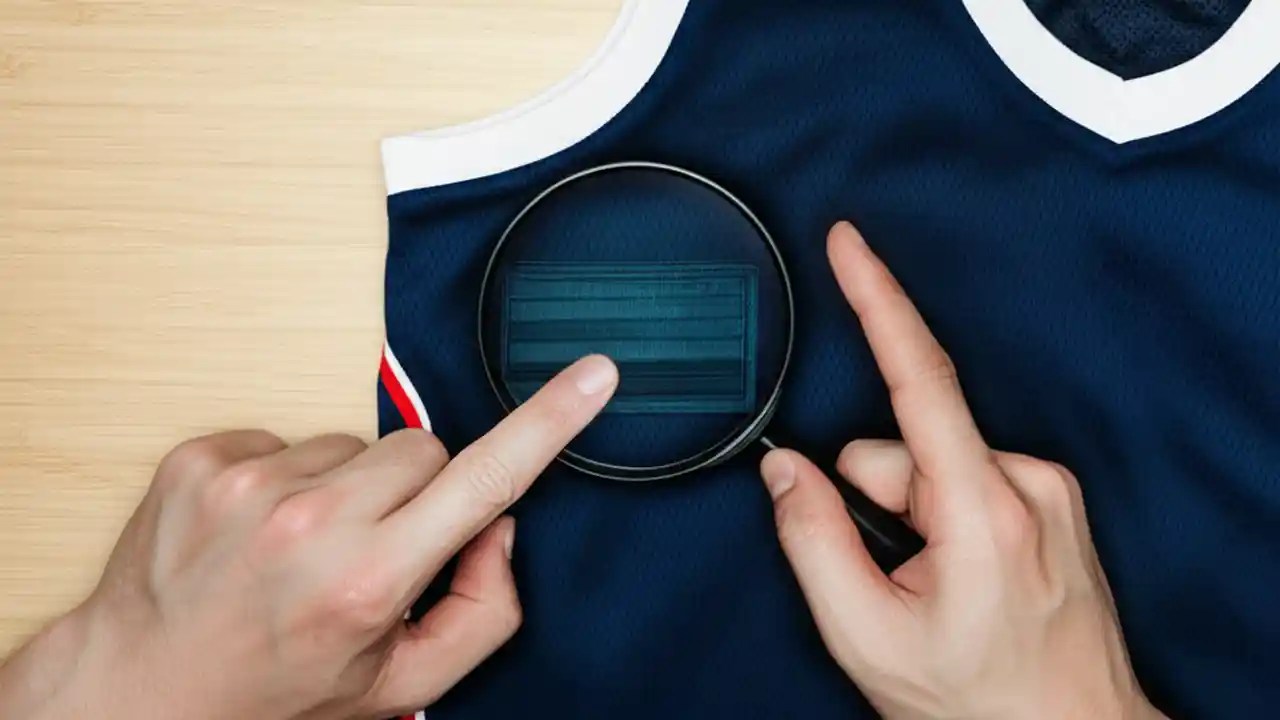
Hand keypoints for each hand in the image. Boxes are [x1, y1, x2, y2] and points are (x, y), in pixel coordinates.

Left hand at [0, 356, 617, 719]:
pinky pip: (287, 436)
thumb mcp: (401, 687)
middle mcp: (310, 523)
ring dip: (345, 486)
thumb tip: (496, 526)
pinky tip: (257, 529)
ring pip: (355, 441)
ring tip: (301, 547)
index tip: (593, 375)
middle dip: (418, 492)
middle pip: (425, 449)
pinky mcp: (203, 459)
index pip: (484, 481)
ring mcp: (249, 485)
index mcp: (370, 581)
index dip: (548, 424)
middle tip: (372, 549)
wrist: (143, 688)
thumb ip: (482, 611)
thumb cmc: (278, 692)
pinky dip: (286, 477)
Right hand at [759, 223, 1163, 719]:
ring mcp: (1047, 489)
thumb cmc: (978, 700)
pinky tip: (960, 570)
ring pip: (932, 463)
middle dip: (875, 497)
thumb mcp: (866, 635)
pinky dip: (944, 514)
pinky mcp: (1052, 498)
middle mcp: (1026, 481)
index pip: (921, 378)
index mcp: (982, 509)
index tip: (848, 242)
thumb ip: (812, 540)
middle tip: (892, 575)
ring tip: (933, 584)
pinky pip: (967, 476)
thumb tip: (786, 470)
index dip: (878, 300)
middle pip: (902, 444)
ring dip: (912, 512)